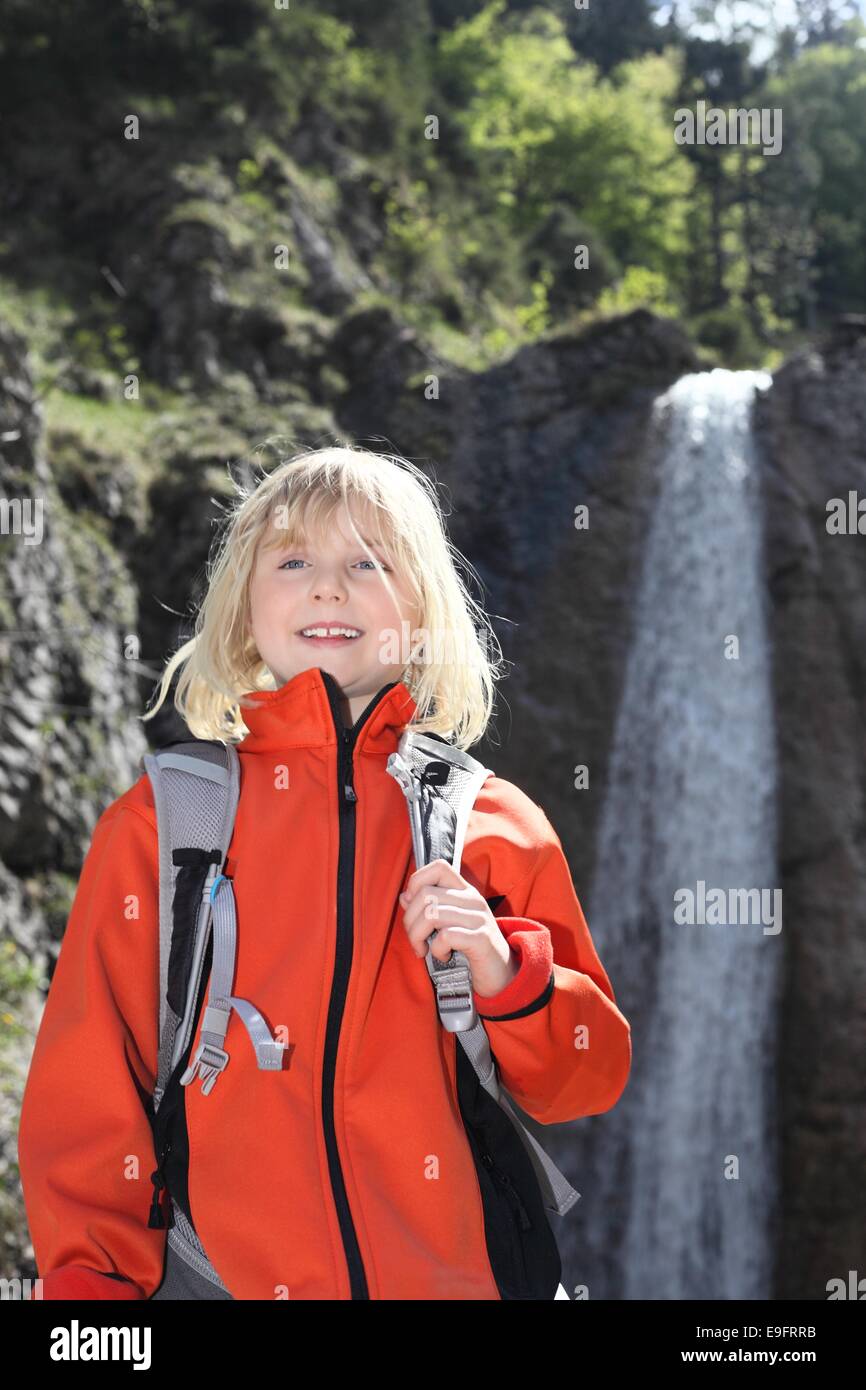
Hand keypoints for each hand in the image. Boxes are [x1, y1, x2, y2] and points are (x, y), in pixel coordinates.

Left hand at [399, 858, 518, 998]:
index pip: (439, 867)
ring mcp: (479, 918)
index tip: (413, 908)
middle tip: (416, 940)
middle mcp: (473, 900)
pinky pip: (446, 936)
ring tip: (424, 949)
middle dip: (410, 921)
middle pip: (426, 895)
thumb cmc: (471, 950)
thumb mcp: (448, 924)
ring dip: (418, 937)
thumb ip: (427, 909)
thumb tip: (404, 896)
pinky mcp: (481, 939)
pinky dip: (437, 949)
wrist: (501, 975)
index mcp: (465, 892)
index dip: (417, 882)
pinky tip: (443, 956)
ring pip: (431, 915)